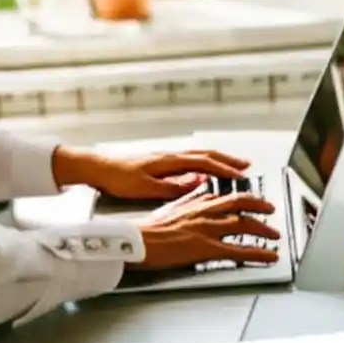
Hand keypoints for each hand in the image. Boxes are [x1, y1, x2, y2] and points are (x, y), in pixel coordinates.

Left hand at [52, 147, 248, 200]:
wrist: (98, 168)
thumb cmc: (118, 178)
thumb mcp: (147, 188)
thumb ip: (174, 186)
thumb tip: (199, 183)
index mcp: (169, 160)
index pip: (204, 162)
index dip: (224, 169)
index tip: (241, 175)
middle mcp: (170, 155)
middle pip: (205, 154)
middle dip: (227, 160)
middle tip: (246, 166)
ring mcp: (165, 158)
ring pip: (198, 156)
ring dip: (217, 160)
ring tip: (231, 167)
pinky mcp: (160, 163)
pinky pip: (189, 160)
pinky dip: (203, 164)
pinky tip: (203, 173)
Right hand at [127, 191, 280, 271]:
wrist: (137, 240)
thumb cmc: (147, 229)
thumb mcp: (169, 209)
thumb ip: (186, 204)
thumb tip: (193, 200)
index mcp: (195, 202)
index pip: (224, 195)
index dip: (240, 197)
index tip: (249, 198)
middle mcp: (206, 211)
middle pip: (240, 203)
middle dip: (259, 205)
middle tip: (270, 208)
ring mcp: (209, 229)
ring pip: (245, 224)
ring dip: (264, 229)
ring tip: (275, 234)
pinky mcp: (208, 248)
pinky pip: (240, 250)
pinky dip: (258, 253)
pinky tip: (269, 256)